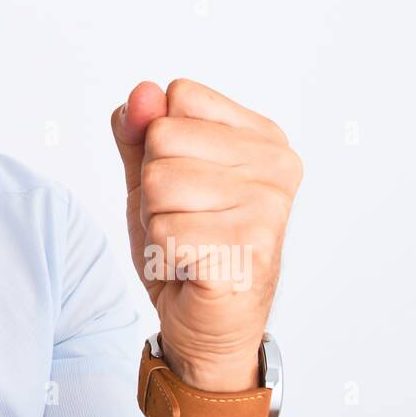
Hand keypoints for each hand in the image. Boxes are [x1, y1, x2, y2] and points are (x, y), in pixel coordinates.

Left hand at [111, 79, 301, 391]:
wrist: (207, 324)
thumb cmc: (186, 245)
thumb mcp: (151, 176)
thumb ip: (140, 130)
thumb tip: (141, 92)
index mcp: (262, 136)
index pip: (178, 96)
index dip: (159, 143)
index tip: (187, 184)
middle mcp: (275, 165)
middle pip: (162, 137)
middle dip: (153, 187)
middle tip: (185, 221)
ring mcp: (268, 205)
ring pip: (158, 182)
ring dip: (157, 221)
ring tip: (188, 244)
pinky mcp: (249, 247)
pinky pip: (164, 228)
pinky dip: (163, 254)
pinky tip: (191, 268)